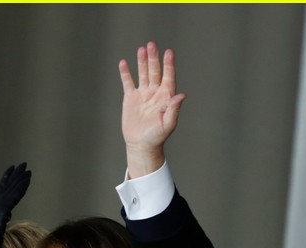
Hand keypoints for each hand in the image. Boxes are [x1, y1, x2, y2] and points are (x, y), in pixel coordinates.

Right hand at [119, 41, 185, 177]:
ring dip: (142, 62)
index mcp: (165, 97)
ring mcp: (143, 94)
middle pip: (155, 71)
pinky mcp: (130, 98)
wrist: (141, 145)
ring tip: (142, 49)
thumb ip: (173, 109)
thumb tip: (181, 95)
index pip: (168, 77)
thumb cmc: (157, 137)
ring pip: (143, 74)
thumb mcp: (167, 124)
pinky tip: (123, 63)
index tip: (169, 52)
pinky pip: (128, 83)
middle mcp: (155, 93)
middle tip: (152, 45)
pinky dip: (125, 73)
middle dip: (154, 58)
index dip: (169, 65)